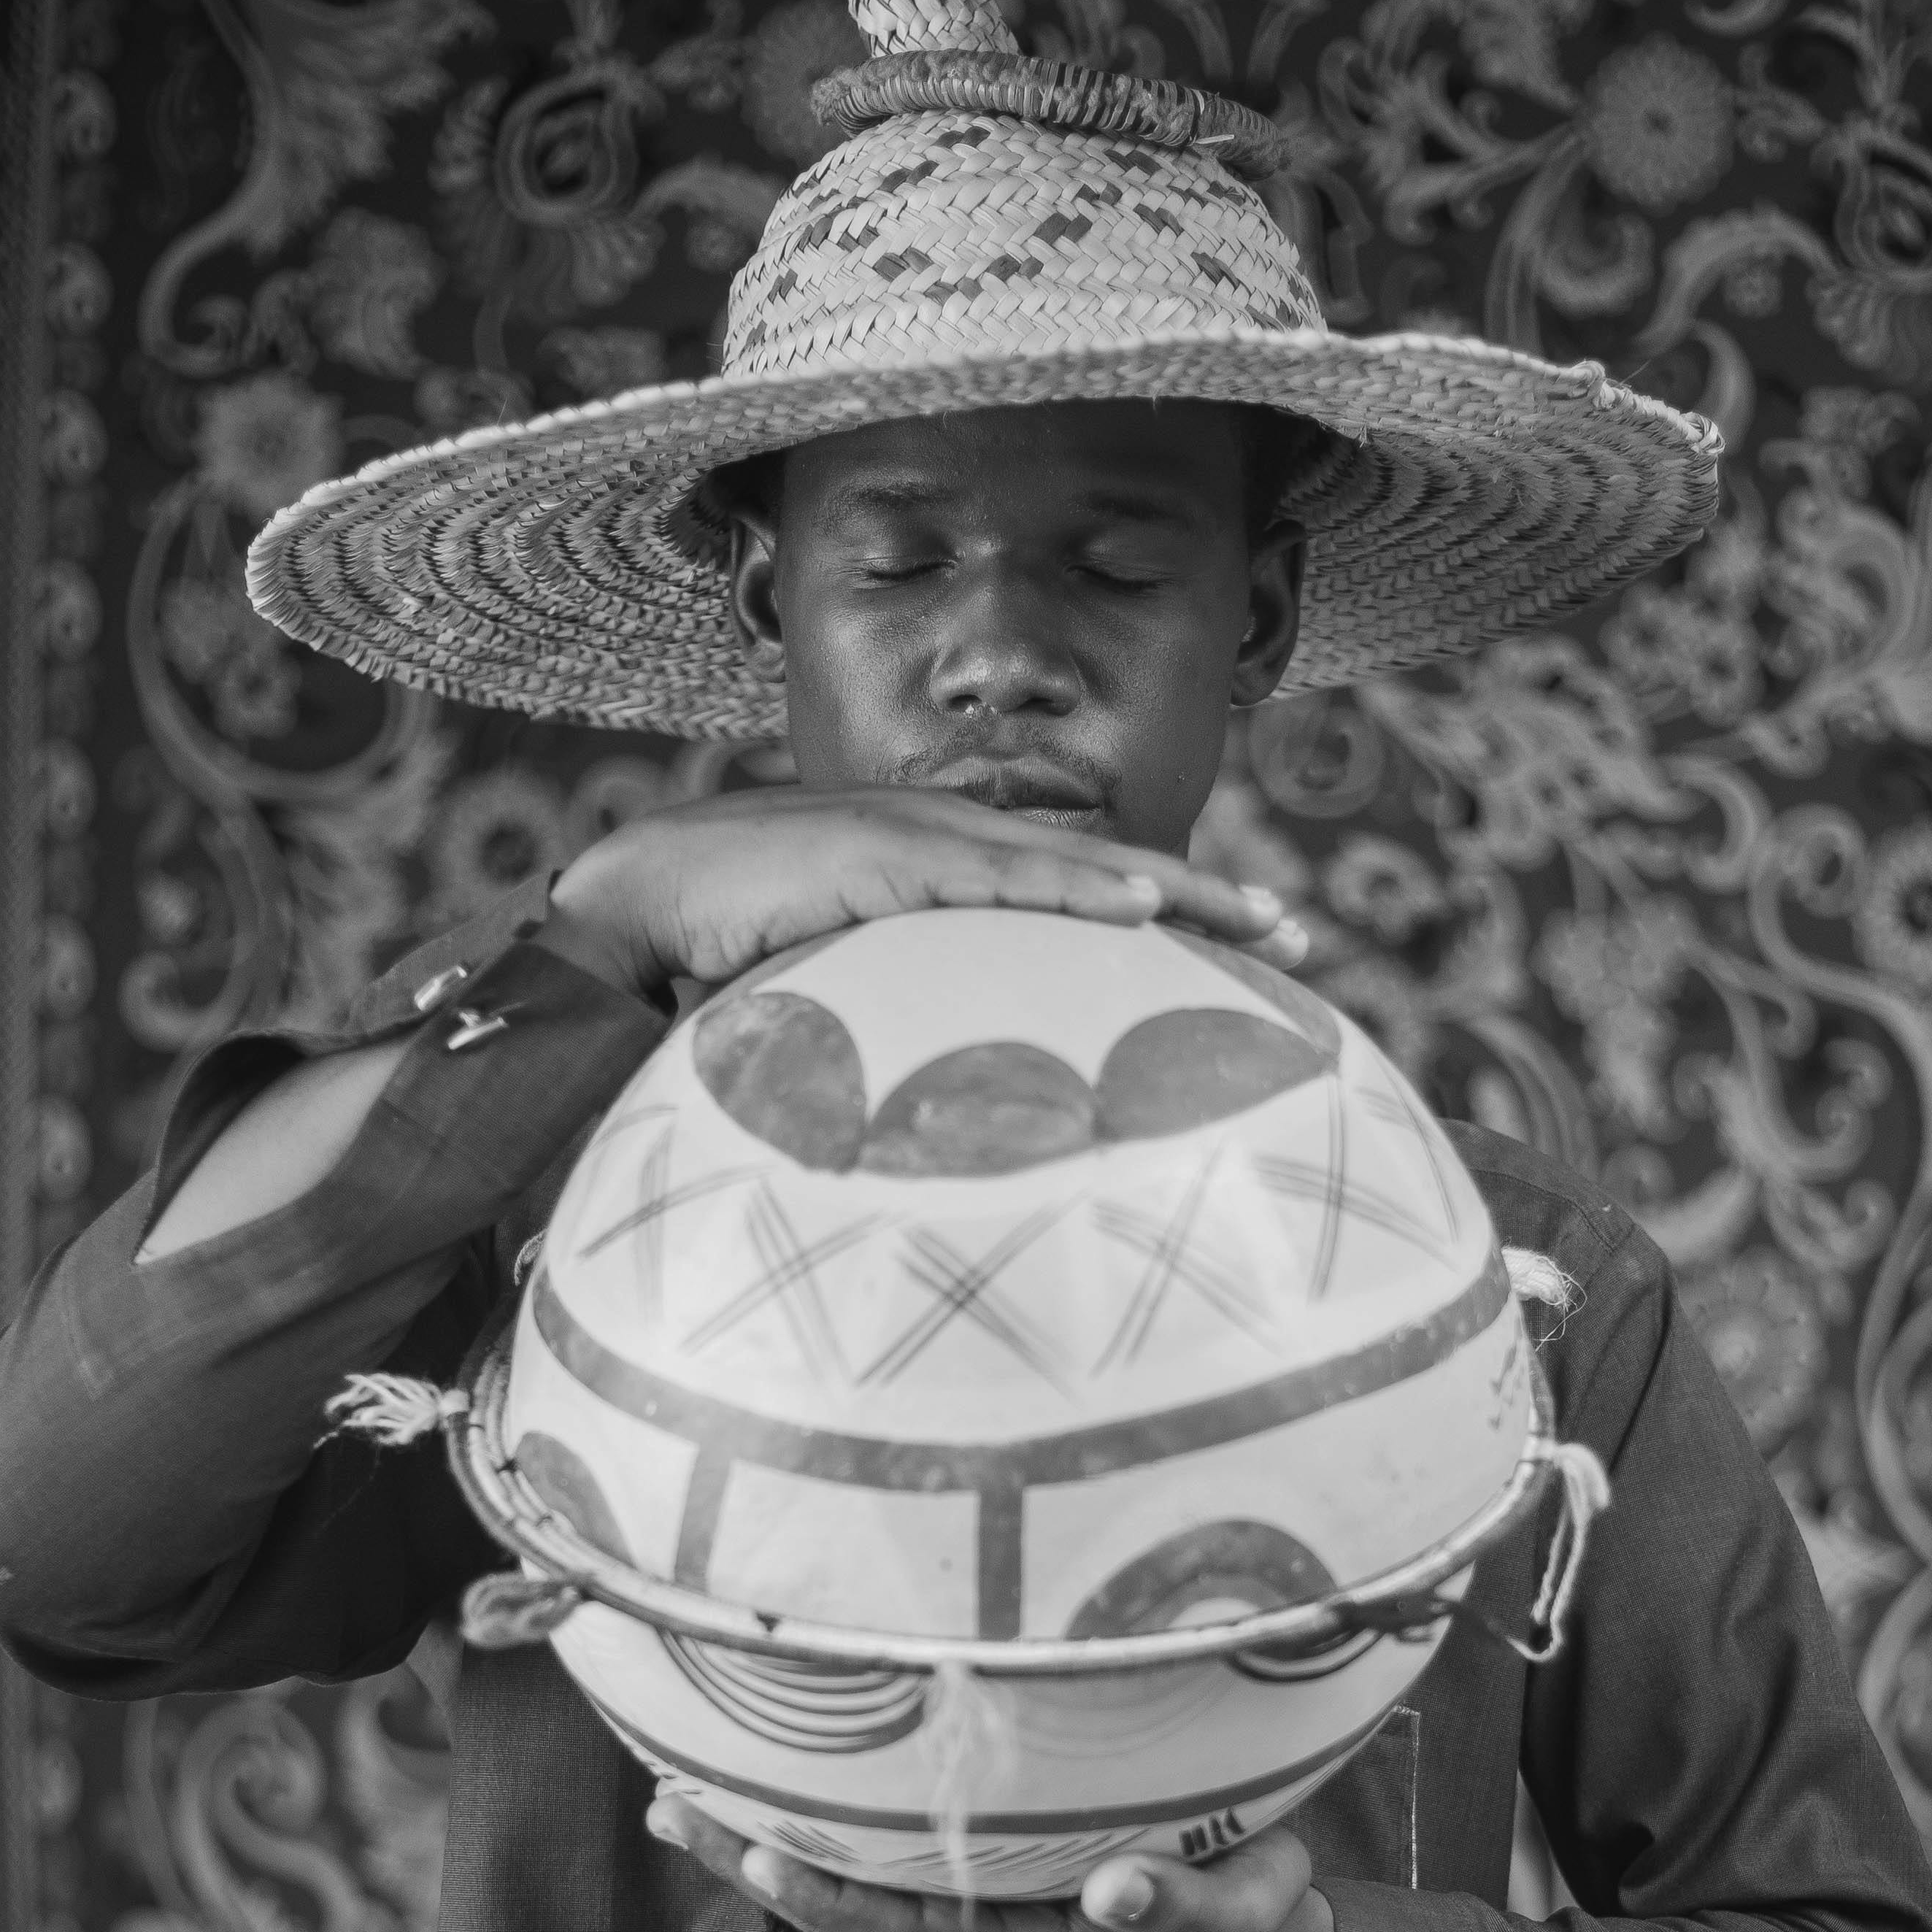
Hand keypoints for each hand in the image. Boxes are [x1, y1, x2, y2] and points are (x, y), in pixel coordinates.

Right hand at [544, 786, 1306, 1004]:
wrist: (634, 907)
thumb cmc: (726, 956)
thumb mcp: (846, 985)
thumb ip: (906, 1011)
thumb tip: (954, 1095)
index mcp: (939, 864)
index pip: (1074, 883)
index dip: (1164, 906)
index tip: (1246, 942)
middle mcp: (941, 836)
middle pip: (1102, 864)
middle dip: (1205, 896)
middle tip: (1298, 932)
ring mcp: (913, 838)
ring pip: (1071, 862)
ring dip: (1171, 890)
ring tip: (1256, 919)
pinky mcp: (881, 856)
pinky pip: (1000, 875)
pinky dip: (1077, 886)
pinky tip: (1143, 902)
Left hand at [647, 1794, 1335, 1931]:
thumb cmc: (1248, 1921)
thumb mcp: (1239, 1913)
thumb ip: (1183, 1904)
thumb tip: (1114, 1885)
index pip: (910, 1926)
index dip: (832, 1894)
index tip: (758, 1855)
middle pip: (850, 1906)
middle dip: (759, 1861)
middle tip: (667, 1806)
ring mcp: (975, 1917)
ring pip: (854, 1882)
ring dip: (769, 1842)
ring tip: (681, 1790)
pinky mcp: (981, 1886)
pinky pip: (882, 1859)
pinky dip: (820, 1825)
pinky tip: (772, 1783)